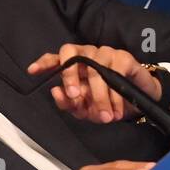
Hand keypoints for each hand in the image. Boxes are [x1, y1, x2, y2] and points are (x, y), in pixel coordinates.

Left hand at [27, 44, 161, 122]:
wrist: (136, 101)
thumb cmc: (104, 100)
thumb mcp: (84, 107)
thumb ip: (69, 102)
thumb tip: (56, 91)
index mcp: (71, 63)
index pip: (54, 58)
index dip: (44, 63)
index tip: (32, 71)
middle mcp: (85, 53)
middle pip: (71, 55)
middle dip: (69, 76)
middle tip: (74, 96)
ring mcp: (104, 52)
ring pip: (95, 70)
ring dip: (99, 96)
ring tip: (104, 117)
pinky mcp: (123, 57)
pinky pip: (115, 73)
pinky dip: (115, 95)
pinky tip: (116, 110)